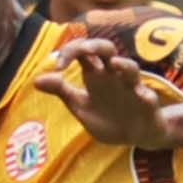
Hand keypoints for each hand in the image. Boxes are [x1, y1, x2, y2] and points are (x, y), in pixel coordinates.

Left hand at [33, 35, 182, 148]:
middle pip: (106, 49)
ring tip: (115, 64)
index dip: (69, 51)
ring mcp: (130, 87)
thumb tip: (36, 80)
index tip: (58, 66)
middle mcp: (113, 75)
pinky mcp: (145, 103)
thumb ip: (61, 92)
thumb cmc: (107, 118)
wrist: (133, 137)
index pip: (82, 52)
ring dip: (123, 64)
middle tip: (83, 50)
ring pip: (130, 67)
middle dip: (95, 45)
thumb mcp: (80, 106)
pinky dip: (142, 92)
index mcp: (95, 74)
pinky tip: (138, 94)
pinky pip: (146, 95)